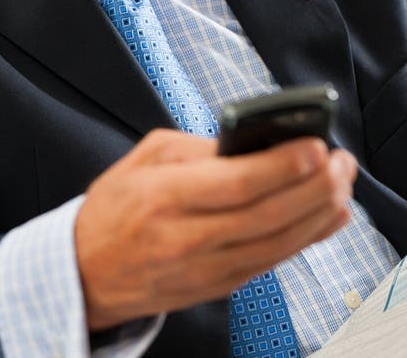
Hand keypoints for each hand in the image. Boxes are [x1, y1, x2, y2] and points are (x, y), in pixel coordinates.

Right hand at [75, 129, 356, 330]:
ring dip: (317, 215)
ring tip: (342, 185)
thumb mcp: (144, 157)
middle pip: (264, 216)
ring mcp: (203, 269)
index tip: (314, 147)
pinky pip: (270, 263)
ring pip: (275, 245)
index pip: (234, 184)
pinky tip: (326, 217)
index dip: (280, 166)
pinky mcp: (217, 287)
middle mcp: (185, 238)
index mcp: (162, 197)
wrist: (87, 270)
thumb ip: (196, 147)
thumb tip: (250, 143)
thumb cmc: (116, 206)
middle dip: (312, 188)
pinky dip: (305, 240)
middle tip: (340, 162)